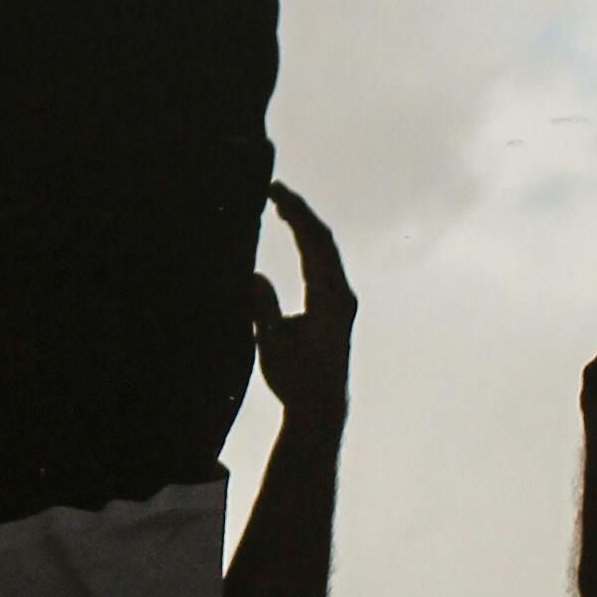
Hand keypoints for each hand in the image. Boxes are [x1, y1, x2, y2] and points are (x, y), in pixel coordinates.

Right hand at [252, 180, 355, 420]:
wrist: (321, 407)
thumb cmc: (296, 380)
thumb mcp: (272, 345)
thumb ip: (263, 309)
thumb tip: (254, 275)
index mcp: (329, 300)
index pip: (315, 244)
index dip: (296, 213)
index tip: (275, 192)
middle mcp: (342, 295)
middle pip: (324, 240)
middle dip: (300, 211)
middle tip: (274, 189)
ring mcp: (342, 299)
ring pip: (327, 250)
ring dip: (305, 225)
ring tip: (281, 203)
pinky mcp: (337, 306)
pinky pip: (326, 263)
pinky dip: (309, 242)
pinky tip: (296, 232)